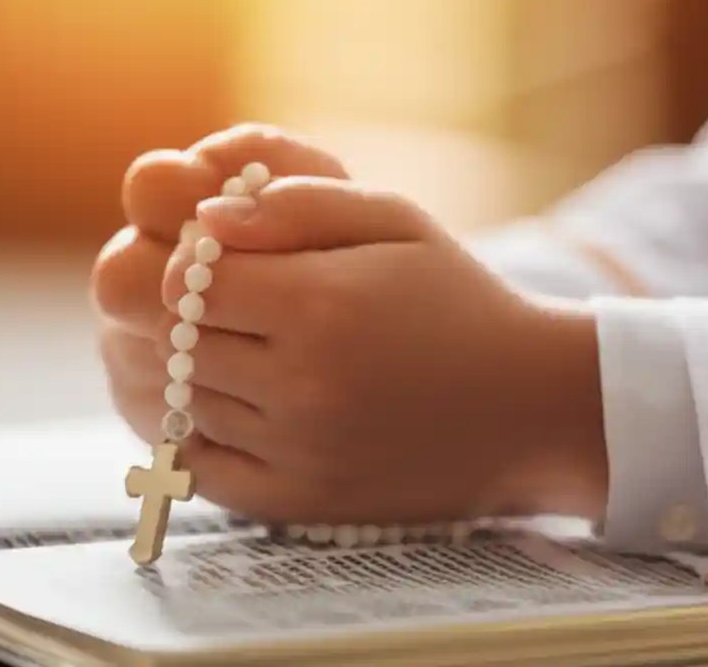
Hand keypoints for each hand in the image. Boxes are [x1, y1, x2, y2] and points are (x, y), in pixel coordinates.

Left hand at [94, 128, 606, 525]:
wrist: (528, 406)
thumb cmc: (459, 302)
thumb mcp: (399, 223)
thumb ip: (301, 204)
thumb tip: (207, 218)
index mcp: (321, 304)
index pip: (188, 280)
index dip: (199, 265)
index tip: (235, 265)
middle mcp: (301, 385)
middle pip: (180, 343)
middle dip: (199, 319)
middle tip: (248, 312)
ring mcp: (298, 451)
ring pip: (186, 403)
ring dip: (204, 375)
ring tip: (262, 358)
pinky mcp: (300, 502)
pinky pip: (203, 467)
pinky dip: (204, 436)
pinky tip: (248, 409)